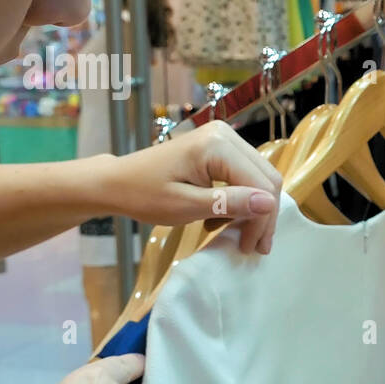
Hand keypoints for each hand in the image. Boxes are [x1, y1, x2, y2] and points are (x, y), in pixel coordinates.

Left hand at [105, 120, 282, 253]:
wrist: (116, 182)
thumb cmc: (143, 195)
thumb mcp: (185, 206)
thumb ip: (228, 204)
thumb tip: (268, 204)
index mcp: (217, 146)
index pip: (260, 184)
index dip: (262, 219)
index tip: (251, 248)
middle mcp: (225, 135)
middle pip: (266, 178)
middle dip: (262, 215)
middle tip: (250, 246)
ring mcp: (223, 138)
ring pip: (259, 177)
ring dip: (252, 209)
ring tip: (233, 234)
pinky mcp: (219, 146)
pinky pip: (245, 174)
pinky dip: (241, 199)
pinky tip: (222, 217)